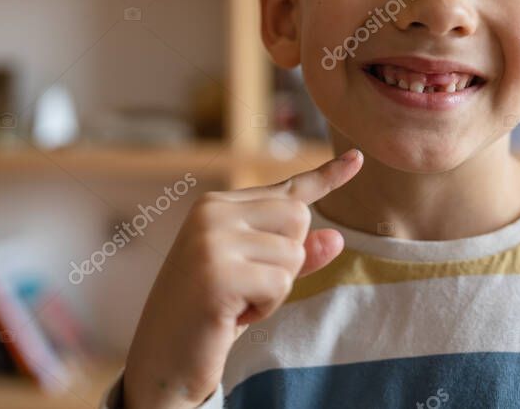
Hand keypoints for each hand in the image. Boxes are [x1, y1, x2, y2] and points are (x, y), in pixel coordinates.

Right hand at [123, 148, 363, 408]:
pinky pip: (280, 282)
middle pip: (299, 217)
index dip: (327, 175)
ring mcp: (211, 240)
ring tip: (236, 302)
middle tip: (248, 287)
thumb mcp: (256, 279)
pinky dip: (267, 307)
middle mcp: (212, 212)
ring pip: (293, 252)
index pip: (286, 189)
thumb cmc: (210, 316)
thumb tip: (337, 238)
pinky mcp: (217, 273)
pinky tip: (234, 315)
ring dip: (276, 289)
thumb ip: (294, 256)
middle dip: (288, 260)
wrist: (162, 361)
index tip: (358, 157)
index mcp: (217, 206)